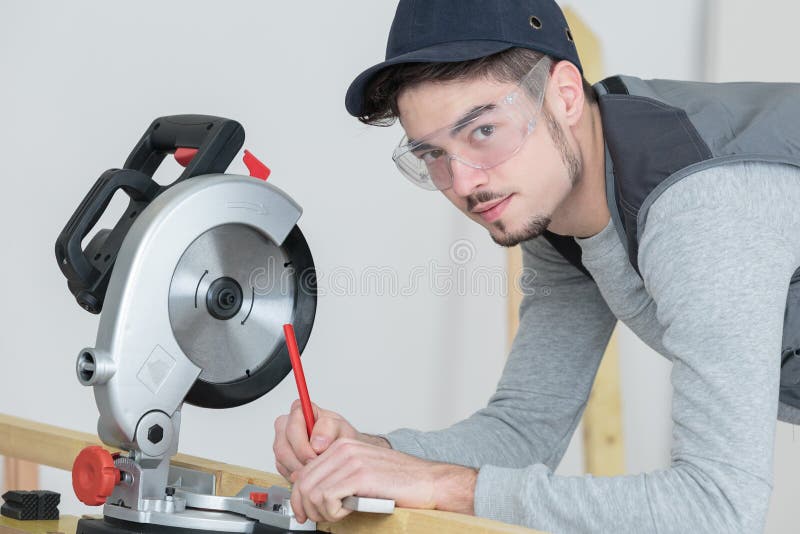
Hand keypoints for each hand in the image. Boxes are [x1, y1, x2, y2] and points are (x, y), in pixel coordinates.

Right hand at [273, 400, 389, 479]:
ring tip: (318, 471)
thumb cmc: (341, 437)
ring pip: (282, 459)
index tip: (317, 452)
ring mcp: (282, 443)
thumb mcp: (342, 429)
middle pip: (283, 444)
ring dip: (300, 469)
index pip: (293, 422)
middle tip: (318, 466)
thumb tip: (316, 443)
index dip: (302, 441)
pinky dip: (298, 475)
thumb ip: (329, 429)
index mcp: (300, 411)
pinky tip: (312, 474)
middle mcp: (287, 425)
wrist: (344, 453)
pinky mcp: (281, 459)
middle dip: (301, 459)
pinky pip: (283, 470)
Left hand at [289, 438, 477, 523]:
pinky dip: (334, 512)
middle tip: (320, 519)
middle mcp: (344, 448)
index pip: (304, 472)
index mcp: (342, 445)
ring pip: (313, 492)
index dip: (299, 497)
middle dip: (307, 508)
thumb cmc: (398, 482)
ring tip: (338, 514)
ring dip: (322, 511)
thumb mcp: (361, 473)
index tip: (303, 512)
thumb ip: (337, 476)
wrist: (428, 482)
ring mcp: (352, 460)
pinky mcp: (361, 474)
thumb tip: (308, 491)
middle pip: (304, 482)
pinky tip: (350, 510)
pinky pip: (328, 497)